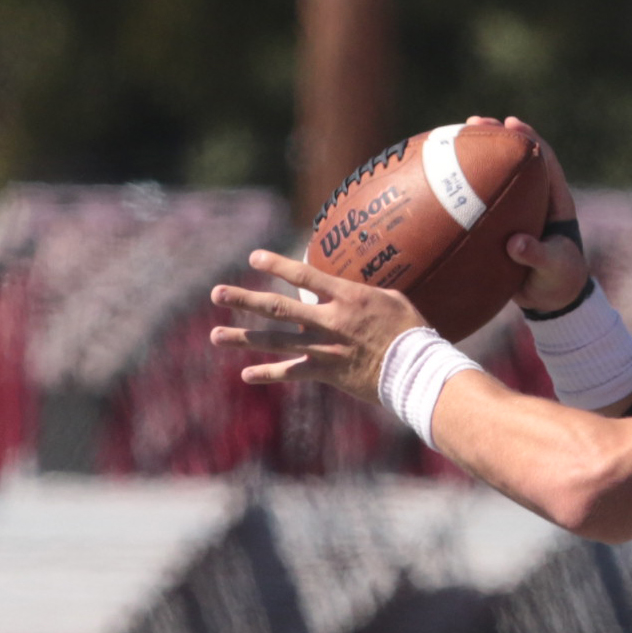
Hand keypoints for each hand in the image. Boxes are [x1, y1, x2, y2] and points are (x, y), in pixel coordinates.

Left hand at [208, 250, 425, 404]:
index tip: (254, 258)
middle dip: (244, 300)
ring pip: (276, 341)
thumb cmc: (410, 330)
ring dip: (243, 338)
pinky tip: (246, 374)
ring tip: (215, 335)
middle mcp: (330, 320)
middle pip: (278, 308)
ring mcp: (325, 347)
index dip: (277, 265)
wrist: (417, 369)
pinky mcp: (327, 372)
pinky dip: (269, 374)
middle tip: (216, 294)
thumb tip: (344, 284)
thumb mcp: (391, 299)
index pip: (305, 275)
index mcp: (347, 297)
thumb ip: (362, 291)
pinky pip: (292, 372)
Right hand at [466, 115, 589, 312]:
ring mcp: (517, 210)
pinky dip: (465, 189)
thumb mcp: (554, 269)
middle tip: (474, 122)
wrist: (551, 301)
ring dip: (478, 158)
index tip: (512, 124)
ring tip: (454, 136)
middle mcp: (536, 199)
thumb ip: (538, 255)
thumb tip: (516, 242)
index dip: (530, 139)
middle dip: (497, 138)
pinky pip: (481, 201)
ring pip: (497, 177)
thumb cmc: (559, 282)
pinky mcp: (501, 224)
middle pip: (517, 160)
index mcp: (556, 202)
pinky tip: (440, 179)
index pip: (545, 161)